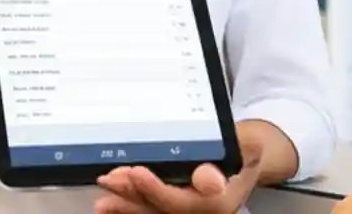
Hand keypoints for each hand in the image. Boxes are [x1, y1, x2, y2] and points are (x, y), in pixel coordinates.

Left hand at [94, 135, 263, 213]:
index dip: (155, 189)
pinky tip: (108, 206)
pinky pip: (150, 212)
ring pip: (152, 212)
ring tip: (103, 197)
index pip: (180, 200)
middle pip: (160, 209)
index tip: (135, 172)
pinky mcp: (175, 210)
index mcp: (219, 202)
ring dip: (126, 205)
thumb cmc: (244, 148)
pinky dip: (129, 208)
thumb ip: (236, 155)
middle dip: (133, 196)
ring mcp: (188, 213)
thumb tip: (212, 181)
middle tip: (111, 180)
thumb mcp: (246, 145)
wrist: (249, 158)